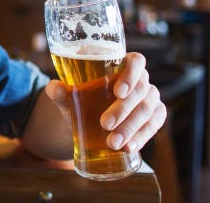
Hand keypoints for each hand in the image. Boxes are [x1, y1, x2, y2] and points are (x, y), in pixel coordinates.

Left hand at [44, 52, 166, 152]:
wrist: (87, 122)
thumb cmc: (80, 101)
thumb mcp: (68, 97)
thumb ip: (59, 91)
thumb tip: (55, 88)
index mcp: (121, 65)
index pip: (136, 61)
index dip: (131, 74)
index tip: (118, 91)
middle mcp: (140, 79)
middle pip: (140, 90)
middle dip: (123, 109)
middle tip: (105, 124)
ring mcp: (150, 98)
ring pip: (147, 110)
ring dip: (131, 128)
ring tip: (112, 143)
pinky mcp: (154, 116)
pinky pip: (154, 125)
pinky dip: (142, 137)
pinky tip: (128, 147)